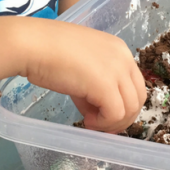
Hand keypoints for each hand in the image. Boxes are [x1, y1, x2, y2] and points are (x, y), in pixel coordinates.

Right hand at [20, 19, 146, 132]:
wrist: (31, 44)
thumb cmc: (47, 51)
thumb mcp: (79, 66)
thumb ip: (92, 85)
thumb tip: (95, 110)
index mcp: (119, 50)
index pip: (134, 84)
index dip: (122, 104)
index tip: (103, 115)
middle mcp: (124, 58)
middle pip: (138, 98)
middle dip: (122, 117)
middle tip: (101, 125)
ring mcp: (117, 71)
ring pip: (130, 109)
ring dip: (112, 123)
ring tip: (91, 123)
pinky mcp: (105, 85)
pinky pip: (115, 114)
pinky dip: (103, 124)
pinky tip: (87, 121)